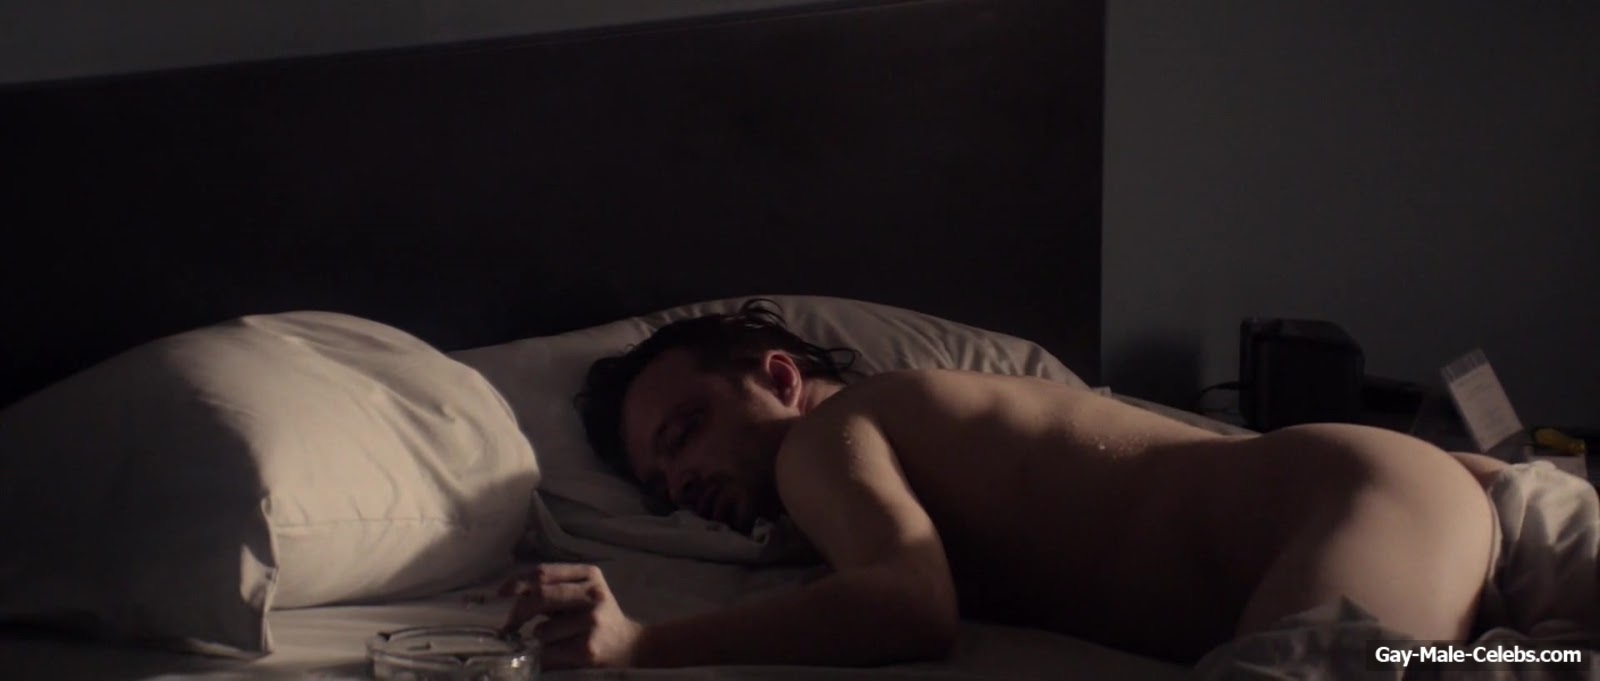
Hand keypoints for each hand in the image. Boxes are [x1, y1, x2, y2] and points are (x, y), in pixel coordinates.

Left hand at [498, 563, 643, 668]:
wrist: (631, 647)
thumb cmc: (599, 618)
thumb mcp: (583, 593)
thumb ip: (554, 588)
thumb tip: (511, 593)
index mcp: (590, 575)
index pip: (544, 572)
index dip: (517, 582)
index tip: (501, 593)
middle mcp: (593, 594)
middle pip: (540, 597)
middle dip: (519, 612)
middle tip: (510, 625)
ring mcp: (591, 621)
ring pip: (542, 629)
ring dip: (540, 638)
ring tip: (557, 640)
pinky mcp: (587, 648)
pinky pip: (549, 650)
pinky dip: (546, 653)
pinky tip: (562, 652)